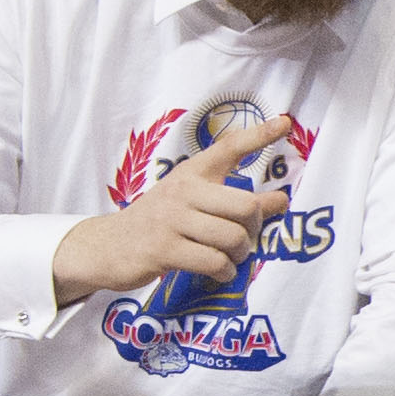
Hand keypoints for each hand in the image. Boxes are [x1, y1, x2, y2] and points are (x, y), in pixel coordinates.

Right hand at [51, 107, 286, 298]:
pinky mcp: (165, 250)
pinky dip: (224, 271)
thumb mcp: (191, 200)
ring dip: (241, 254)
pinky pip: (214, 262)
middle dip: (255, 228)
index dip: (259, 136)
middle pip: (246, 206)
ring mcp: (173, 220)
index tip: (285, 124)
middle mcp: (184, 190)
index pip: (230, 147)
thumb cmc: (160, 222)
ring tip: (232, 257)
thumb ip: (233, 200)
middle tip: (248, 237)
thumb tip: (281, 200)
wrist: (109, 246)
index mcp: (192, 173)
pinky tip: (219, 271)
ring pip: (233, 238)